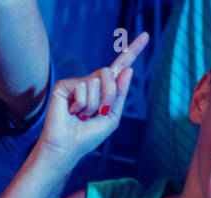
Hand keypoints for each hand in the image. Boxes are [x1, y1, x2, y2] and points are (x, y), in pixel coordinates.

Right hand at [38, 32, 148, 162]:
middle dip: (109, 95)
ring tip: (82, 115)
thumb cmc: (88, 136)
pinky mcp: (64, 85)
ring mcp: (77, 83)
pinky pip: (82, 87)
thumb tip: (128, 69)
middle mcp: (91, 82)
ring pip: (96, 82)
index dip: (133, 51)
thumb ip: (121, 94)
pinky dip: (81, 104)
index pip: (120, 66)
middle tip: (99, 112)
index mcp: (105, 90)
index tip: (146, 36)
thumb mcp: (112, 117)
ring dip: (93, 104)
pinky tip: (72, 112)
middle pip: (109, 73)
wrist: (68, 147)